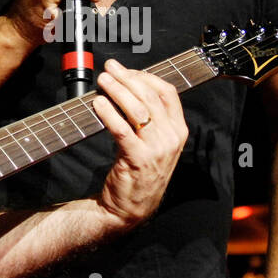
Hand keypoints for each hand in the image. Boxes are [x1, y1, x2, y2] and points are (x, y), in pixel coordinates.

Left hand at [90, 59, 188, 227]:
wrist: (131, 208)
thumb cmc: (140, 172)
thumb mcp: (156, 144)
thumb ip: (151, 119)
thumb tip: (130, 87)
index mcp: (178, 130)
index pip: (167, 93)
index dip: (146, 77)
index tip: (127, 70)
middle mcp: (171, 138)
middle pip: (150, 97)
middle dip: (128, 78)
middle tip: (110, 69)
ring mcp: (156, 149)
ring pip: (137, 109)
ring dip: (117, 90)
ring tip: (102, 81)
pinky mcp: (138, 159)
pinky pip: (122, 129)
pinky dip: (109, 113)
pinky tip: (98, 103)